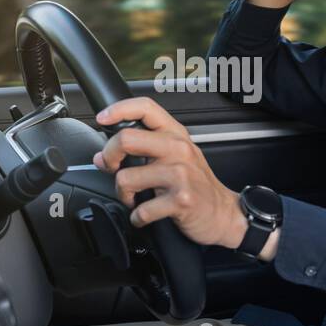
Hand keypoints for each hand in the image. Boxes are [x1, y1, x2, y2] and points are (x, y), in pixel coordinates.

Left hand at [92, 97, 247, 249]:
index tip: (103, 119)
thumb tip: (104, 157)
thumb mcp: (176, 158)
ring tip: (134, 198)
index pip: (145, 107)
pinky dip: (137, 217)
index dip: (118, 109)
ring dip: (123, 194)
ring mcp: (180, 174)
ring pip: (126, 178)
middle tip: (112, 169)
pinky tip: (144, 215)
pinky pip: (141, 209)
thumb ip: (143, 150)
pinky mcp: (181, 200)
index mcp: (176, 135)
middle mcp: (178, 149)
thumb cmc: (197, 185)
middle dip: (109, 157)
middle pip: (126, 139)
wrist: (223, 214)